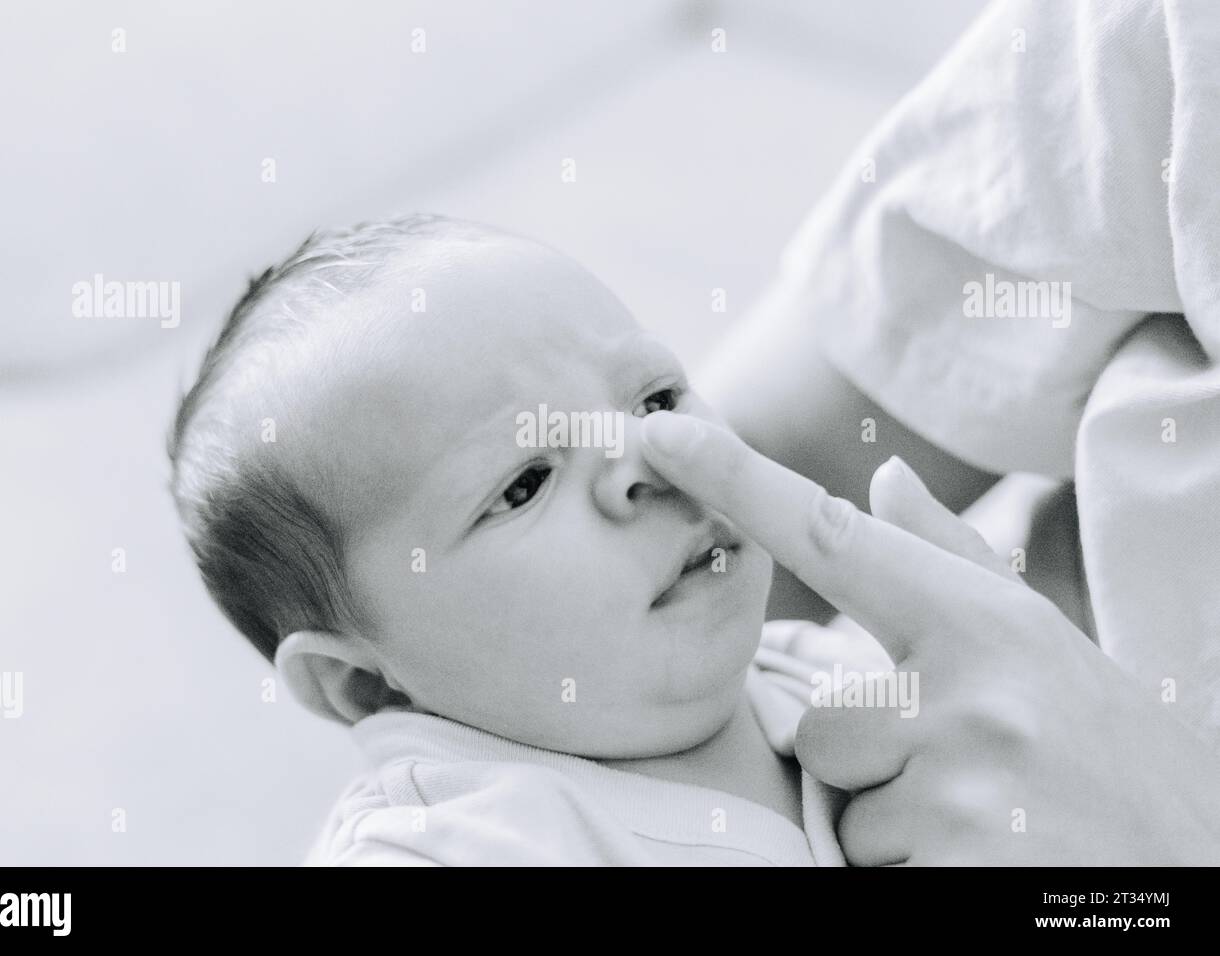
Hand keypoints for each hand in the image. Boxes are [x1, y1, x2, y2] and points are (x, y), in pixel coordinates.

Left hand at [640, 411, 1219, 864]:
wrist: (1204, 855)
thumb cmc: (1106, 741)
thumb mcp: (1038, 637)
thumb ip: (945, 559)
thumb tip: (881, 479)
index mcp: (980, 620)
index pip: (831, 535)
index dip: (734, 480)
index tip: (662, 430)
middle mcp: (968, 693)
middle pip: (820, 727)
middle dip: (870, 757)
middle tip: (966, 768)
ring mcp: (962, 788)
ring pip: (845, 803)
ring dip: (894, 817)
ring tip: (984, 814)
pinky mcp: (956, 868)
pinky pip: (870, 866)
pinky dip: (914, 870)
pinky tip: (987, 857)